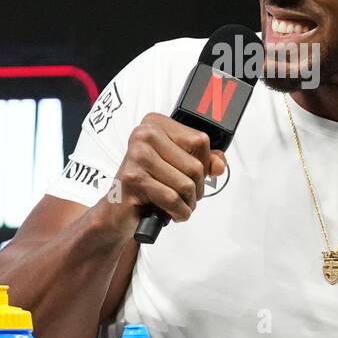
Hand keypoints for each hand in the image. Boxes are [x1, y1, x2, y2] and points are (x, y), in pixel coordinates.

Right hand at [100, 113, 225, 230]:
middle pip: (195, 165)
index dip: (204, 164)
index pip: (200, 141)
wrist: (118, 211)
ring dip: (187, 203)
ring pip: (186, 184)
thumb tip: (220, 165)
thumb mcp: (179, 168)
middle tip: (183, 196)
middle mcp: (144, 134)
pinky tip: (170, 213)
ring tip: (176, 205)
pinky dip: (178, 212)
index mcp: (156, 124)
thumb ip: (203, 161)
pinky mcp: (133, 179)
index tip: (192, 175)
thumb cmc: (149, 186)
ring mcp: (137, 156)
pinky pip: (172, 198)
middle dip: (196, 189)